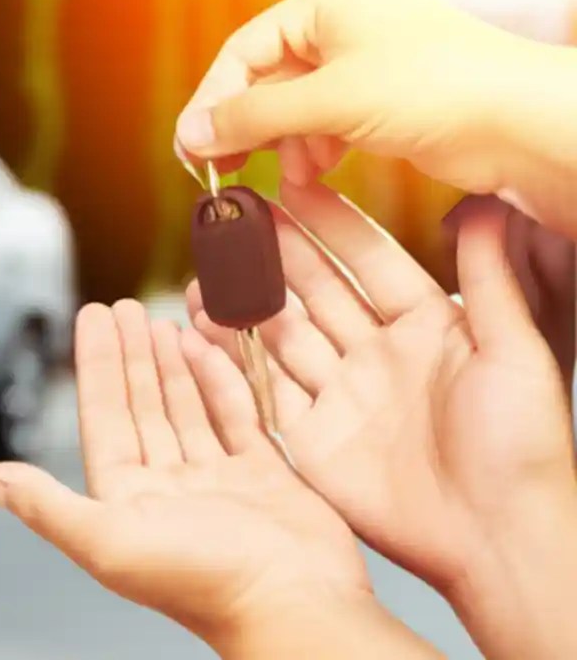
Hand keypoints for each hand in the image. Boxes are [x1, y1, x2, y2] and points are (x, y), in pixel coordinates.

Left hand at [0, 301, 387, 651]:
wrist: (292, 605)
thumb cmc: (200, 583)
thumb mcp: (107, 540)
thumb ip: (47, 505)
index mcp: (127, 498)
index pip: (104, 415)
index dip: (96, 364)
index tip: (93, 314)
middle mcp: (168, 487)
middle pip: (142, 405)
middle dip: (131, 354)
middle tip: (125, 304)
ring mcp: (216, 481)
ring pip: (186, 408)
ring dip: (171, 364)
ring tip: (160, 319)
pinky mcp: (263, 478)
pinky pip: (237, 418)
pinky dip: (221, 383)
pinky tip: (208, 349)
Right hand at [174, 0, 576, 236]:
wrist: (519, 122)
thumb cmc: (438, 88)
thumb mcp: (330, 101)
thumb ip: (254, 117)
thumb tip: (192, 133)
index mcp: (328, 0)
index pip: (244, 50)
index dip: (212, 100)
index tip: (188, 145)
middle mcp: (342, 24)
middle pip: (265, 80)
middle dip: (248, 127)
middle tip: (219, 167)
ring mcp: (362, 63)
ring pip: (292, 108)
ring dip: (282, 145)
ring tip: (284, 174)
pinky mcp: (379, 101)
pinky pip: (322, 125)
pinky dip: (311, 151)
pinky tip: (312, 174)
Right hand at [188, 183, 576, 657]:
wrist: (497, 541)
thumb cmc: (523, 450)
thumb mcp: (516, 353)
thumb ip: (490, 279)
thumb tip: (488, 203)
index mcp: (428, 328)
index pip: (369, 262)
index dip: (332, 224)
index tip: (294, 185)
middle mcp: (378, 357)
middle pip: (315, 291)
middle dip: (276, 251)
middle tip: (235, 213)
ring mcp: (341, 398)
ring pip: (280, 334)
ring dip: (244, 299)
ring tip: (207, 264)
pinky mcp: (312, 440)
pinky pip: (263, 390)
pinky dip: (230, 359)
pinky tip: (204, 326)